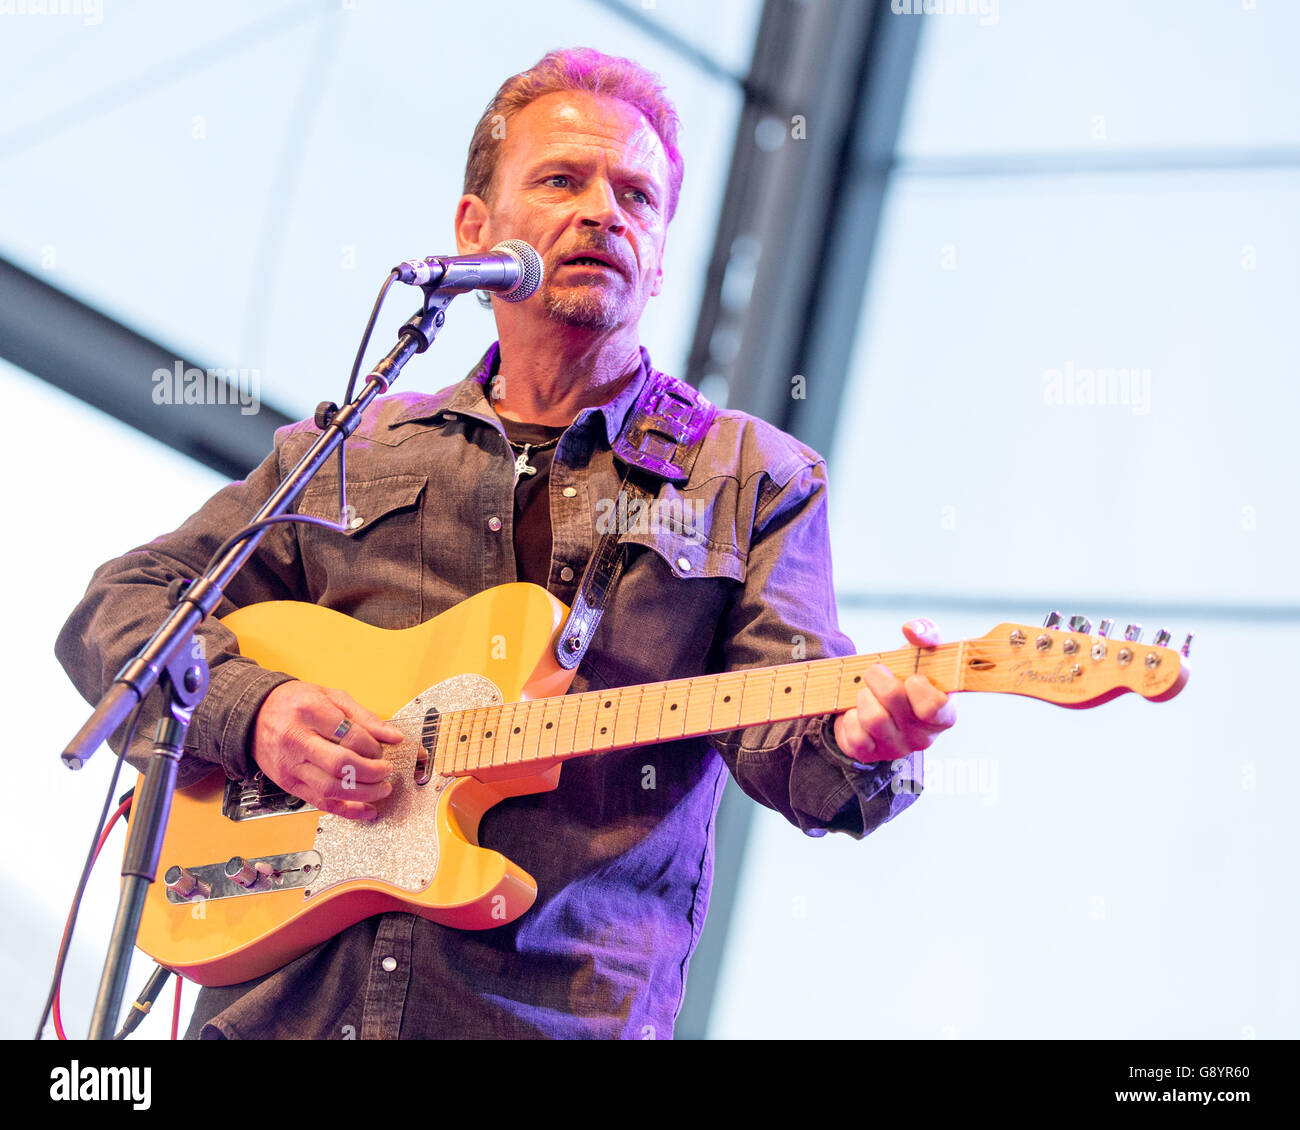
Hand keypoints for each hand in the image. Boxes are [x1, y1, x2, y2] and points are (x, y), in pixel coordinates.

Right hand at [251, 681, 403, 820]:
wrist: (253, 715)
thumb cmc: (294, 703)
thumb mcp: (330, 697)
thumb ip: (364, 716)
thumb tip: (393, 735)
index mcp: (310, 712)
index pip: (350, 736)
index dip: (374, 747)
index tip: (383, 749)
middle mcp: (297, 740)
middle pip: (341, 765)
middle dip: (372, 773)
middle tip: (387, 771)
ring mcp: (291, 765)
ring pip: (331, 788)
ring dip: (363, 794)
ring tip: (381, 789)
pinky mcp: (288, 784)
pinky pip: (320, 803)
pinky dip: (346, 810)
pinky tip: (365, 810)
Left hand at [832, 618, 955, 762]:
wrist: (879, 702)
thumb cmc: (907, 676)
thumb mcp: (921, 654)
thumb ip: (926, 634)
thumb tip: (911, 629)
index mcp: (943, 715)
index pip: (935, 706)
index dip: (918, 686)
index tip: (912, 676)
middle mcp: (922, 737)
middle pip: (894, 699)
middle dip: (878, 677)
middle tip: (876, 672)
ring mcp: (896, 749)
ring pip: (872, 717)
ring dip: (863, 696)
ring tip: (866, 693)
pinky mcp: (869, 755)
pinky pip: (854, 735)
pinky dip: (849, 717)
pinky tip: (856, 712)